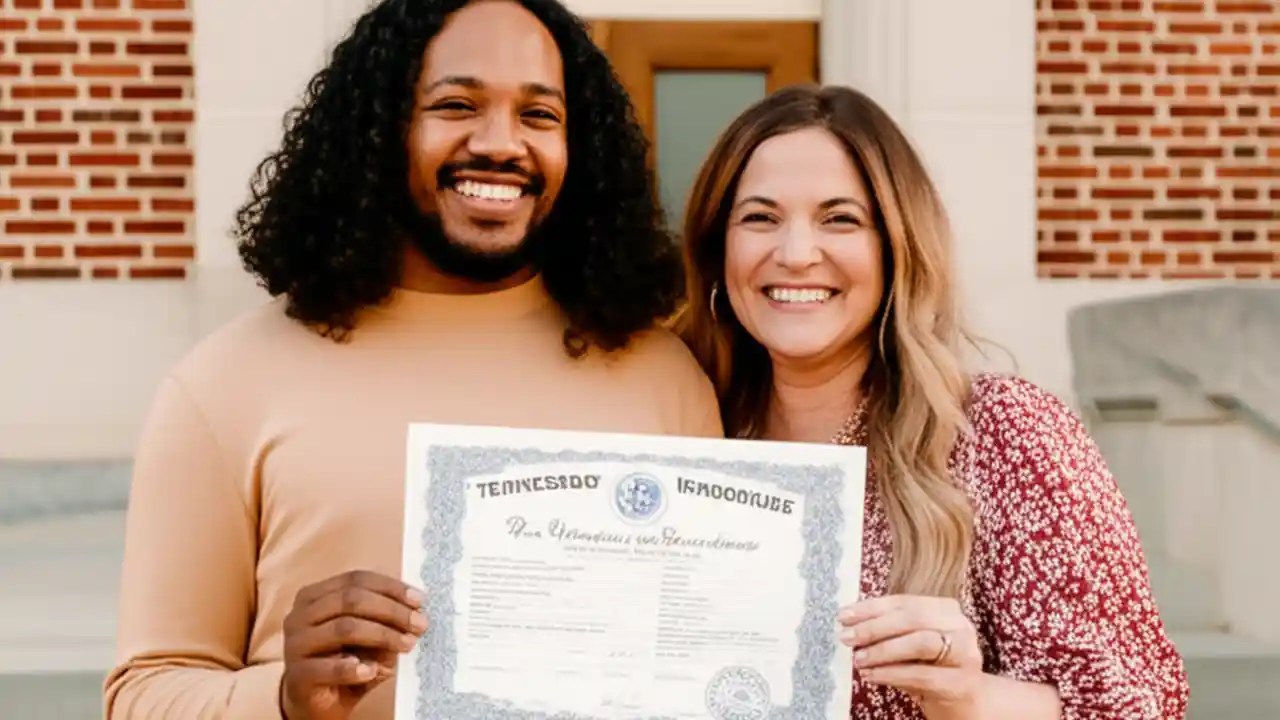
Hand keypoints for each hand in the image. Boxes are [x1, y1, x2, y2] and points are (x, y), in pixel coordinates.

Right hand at [280, 570, 427, 719]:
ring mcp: (295, 644)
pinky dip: (354, 668)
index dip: (390, 587)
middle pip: (351, 600)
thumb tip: (414, 613)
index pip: (356, 579)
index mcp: (315, 596)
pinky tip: (372, 671)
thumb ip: (384, 621)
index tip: (420, 600)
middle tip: (420, 624)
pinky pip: (328, 667)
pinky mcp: (297, 675)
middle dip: (392, 610)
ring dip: (382, 635)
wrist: (316, 703)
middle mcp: (300, 615)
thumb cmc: (343, 661)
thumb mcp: (367, 636)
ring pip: (344, 628)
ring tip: (406, 645)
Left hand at [839, 595, 983, 718]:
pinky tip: (871, 676)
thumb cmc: (932, 668)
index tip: (843, 616)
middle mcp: (960, 626)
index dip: (871, 607)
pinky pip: (922, 675)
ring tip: (858, 659)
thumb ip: (888, 631)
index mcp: (945, 609)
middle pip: (913, 618)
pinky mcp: (961, 682)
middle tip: (847, 637)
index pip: (904, 602)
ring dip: (883, 650)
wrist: (966, 703)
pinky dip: (892, 674)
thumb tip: (849, 624)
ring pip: (921, 643)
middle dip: (875, 627)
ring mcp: (965, 654)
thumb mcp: (910, 645)